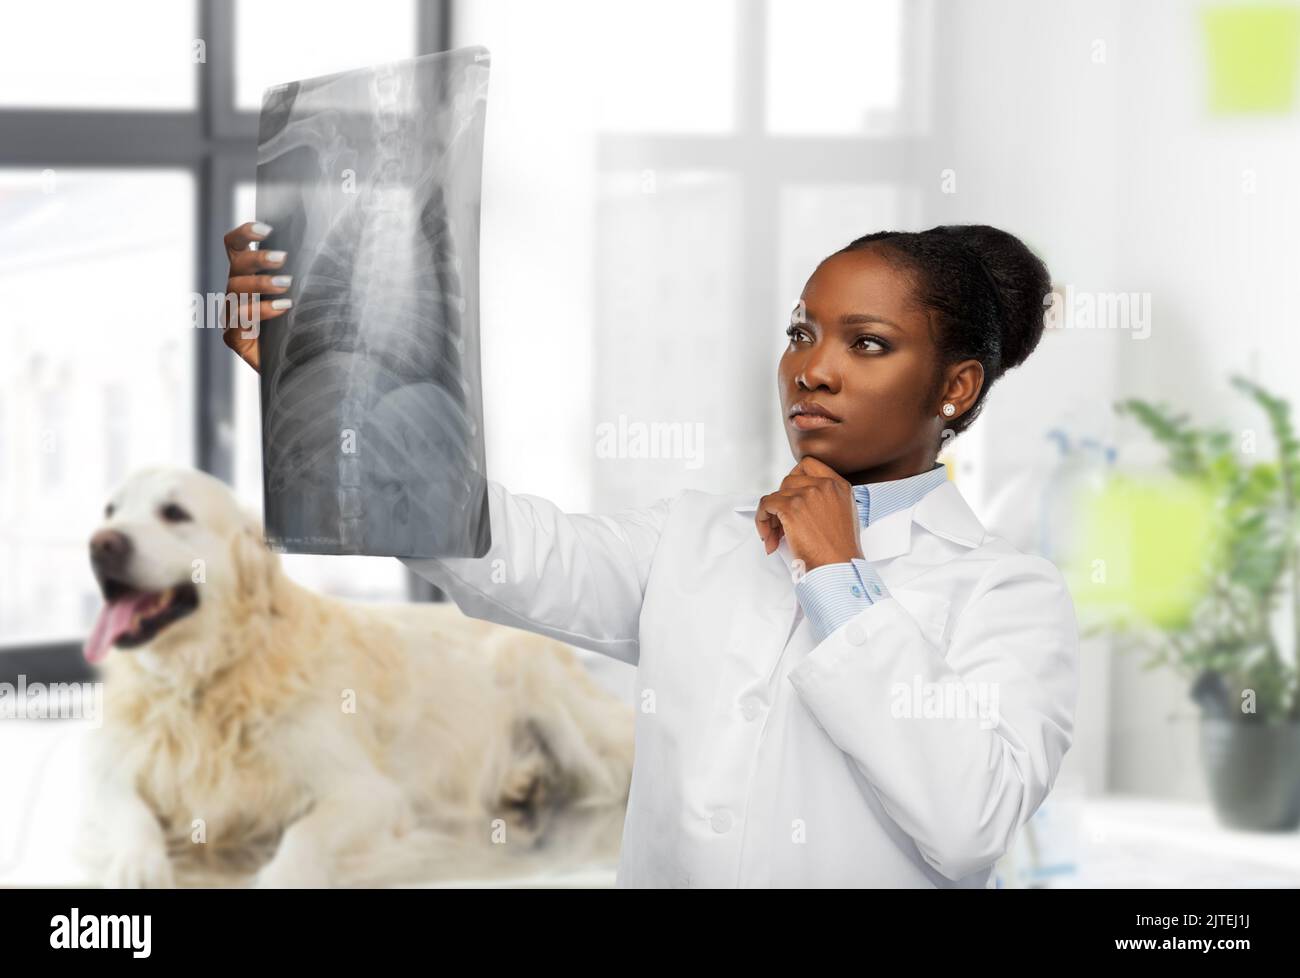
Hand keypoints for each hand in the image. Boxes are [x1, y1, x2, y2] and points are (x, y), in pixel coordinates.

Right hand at [220, 222, 292, 373]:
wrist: (298, 367)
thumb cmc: (303, 326)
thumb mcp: (304, 296)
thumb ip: (304, 274)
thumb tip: (322, 247)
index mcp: (248, 275)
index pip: (235, 246)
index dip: (245, 233)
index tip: (266, 228)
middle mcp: (236, 292)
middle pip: (236, 265)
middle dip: (258, 258)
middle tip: (283, 258)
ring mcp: (231, 315)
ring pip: (235, 289)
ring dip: (261, 283)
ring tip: (287, 284)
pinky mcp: (234, 338)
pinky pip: (239, 319)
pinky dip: (261, 310)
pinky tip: (283, 308)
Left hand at [754, 456, 861, 571]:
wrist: (838, 567)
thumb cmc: (840, 551)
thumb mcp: (843, 515)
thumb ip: (825, 500)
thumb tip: (799, 501)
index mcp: (839, 486)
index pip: (808, 465)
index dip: (794, 480)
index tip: (789, 496)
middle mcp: (824, 486)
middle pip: (788, 481)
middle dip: (781, 502)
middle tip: (781, 524)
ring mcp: (807, 495)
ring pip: (776, 494)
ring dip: (771, 516)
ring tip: (775, 536)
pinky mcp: (791, 508)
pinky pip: (765, 505)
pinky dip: (762, 520)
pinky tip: (768, 537)